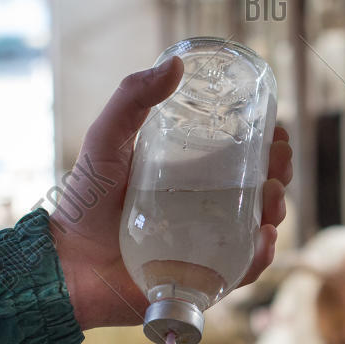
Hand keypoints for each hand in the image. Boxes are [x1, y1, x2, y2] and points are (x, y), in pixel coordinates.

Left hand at [48, 58, 293, 328]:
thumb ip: (132, 98)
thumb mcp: (105, 140)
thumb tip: (175, 62)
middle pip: (259, 191)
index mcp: (191, 178)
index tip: (276, 129)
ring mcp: (207, 247)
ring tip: (270, 198)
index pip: (243, 158)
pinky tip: (261, 239)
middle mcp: (206, 211)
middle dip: (279, 174)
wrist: (65, 263)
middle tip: (277, 162)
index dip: (267, 144)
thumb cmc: (83, 202)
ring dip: (275, 211)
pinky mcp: (202, 280)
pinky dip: (259, 256)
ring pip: (258, 228)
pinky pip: (241, 270)